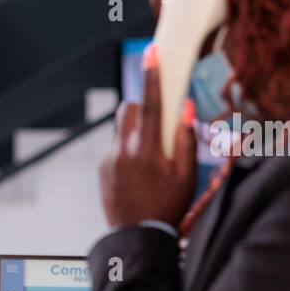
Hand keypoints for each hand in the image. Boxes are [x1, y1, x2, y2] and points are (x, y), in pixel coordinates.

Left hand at [98, 45, 197, 228]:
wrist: (136, 238)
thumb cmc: (168, 208)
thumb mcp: (187, 176)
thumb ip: (187, 140)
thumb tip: (187, 109)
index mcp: (148, 150)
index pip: (152, 104)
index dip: (153, 76)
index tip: (151, 52)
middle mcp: (124, 150)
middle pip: (130, 109)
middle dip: (143, 107)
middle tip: (158, 126)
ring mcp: (109, 159)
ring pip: (122, 129)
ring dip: (136, 132)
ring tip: (150, 160)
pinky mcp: (102, 169)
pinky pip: (115, 148)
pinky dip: (128, 151)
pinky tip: (138, 175)